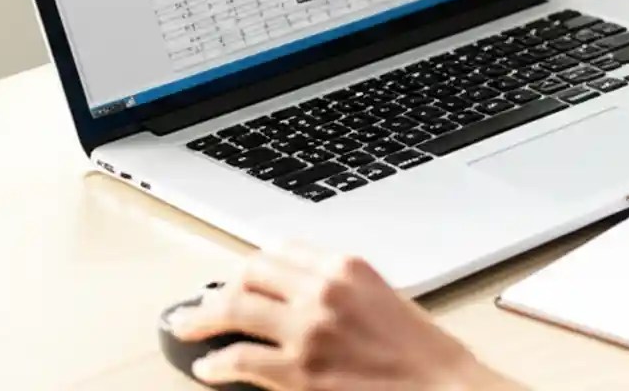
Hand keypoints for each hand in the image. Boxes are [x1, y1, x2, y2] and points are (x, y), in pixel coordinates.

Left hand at [170, 243, 521, 390]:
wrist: (444, 386)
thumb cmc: (422, 352)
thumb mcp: (382, 298)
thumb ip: (340, 288)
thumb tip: (295, 294)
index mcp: (346, 266)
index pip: (280, 250)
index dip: (252, 265)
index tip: (240, 277)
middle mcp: (323, 289)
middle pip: (250, 274)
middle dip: (221, 288)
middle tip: (202, 302)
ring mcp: (308, 329)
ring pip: (233, 310)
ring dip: (201, 318)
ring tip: (184, 326)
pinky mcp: (299, 371)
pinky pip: (239, 359)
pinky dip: (215, 364)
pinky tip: (207, 368)